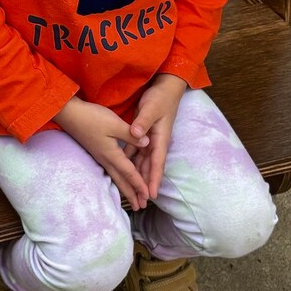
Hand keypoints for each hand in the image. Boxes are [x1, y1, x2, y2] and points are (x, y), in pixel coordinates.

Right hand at [53, 97, 150, 209]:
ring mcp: (100, 156)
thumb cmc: (92, 118)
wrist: (69, 114)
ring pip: (115, 176)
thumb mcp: (114, 124)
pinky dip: (119, 178)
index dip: (139, 184)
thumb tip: (147, 144)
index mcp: (111, 154)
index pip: (129, 173)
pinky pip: (111, 170)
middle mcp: (105, 159)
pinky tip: (119, 178)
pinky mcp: (97, 151)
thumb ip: (131, 135)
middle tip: (140, 207)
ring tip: (132, 198)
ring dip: (125, 188)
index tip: (148, 196)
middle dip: (131, 194)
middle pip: (121, 180)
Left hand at [127, 74, 186, 198]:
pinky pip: (136, 153)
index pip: (156, 163)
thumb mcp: (151, 108)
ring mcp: (150, 140)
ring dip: (138, 177)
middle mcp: (155, 142)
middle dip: (145, 185)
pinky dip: (132, 164)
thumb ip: (142, 122)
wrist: (166, 87)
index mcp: (159, 138)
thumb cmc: (160, 97)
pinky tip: (124, 172)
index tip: (150, 195)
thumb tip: (136, 136)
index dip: (153, 180)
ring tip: (133, 193)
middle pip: (149, 168)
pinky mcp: (143, 135)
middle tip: (141, 203)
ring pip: (142, 163)